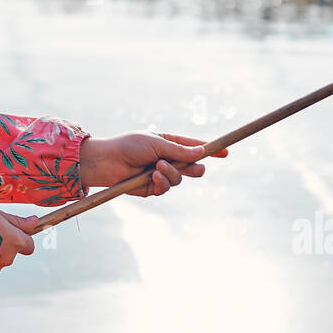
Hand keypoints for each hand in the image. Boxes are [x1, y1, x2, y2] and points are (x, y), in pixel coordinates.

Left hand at [78, 131, 227, 196]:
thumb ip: (179, 151)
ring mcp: (160, 174)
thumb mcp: (157, 143)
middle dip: (195, 168)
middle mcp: (166, 159)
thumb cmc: (128, 145)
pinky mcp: (151, 188)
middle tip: (194, 167)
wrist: (106, 161)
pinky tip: (152, 177)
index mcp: (168, 144)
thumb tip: (202, 152)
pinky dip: (162, 182)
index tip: (226, 152)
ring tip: (157, 167)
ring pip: (180, 179)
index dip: (210, 150)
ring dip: (171, 174)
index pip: (194, 147)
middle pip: (192, 167)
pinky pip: (166, 189)